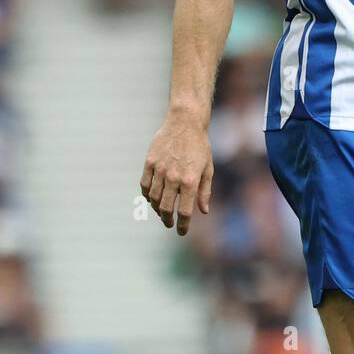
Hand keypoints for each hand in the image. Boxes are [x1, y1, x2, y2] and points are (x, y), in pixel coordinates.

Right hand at [141, 115, 213, 234]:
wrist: (185, 122)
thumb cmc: (200, 145)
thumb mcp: (208, 169)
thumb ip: (204, 191)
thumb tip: (203, 211)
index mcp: (190, 181)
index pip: (184, 211)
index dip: (182, 225)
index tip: (181, 232)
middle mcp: (174, 177)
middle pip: (166, 208)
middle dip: (168, 220)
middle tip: (169, 224)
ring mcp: (160, 170)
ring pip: (154, 199)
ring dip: (157, 209)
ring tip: (162, 212)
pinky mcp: (150, 163)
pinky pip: (145, 185)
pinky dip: (147, 195)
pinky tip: (152, 198)